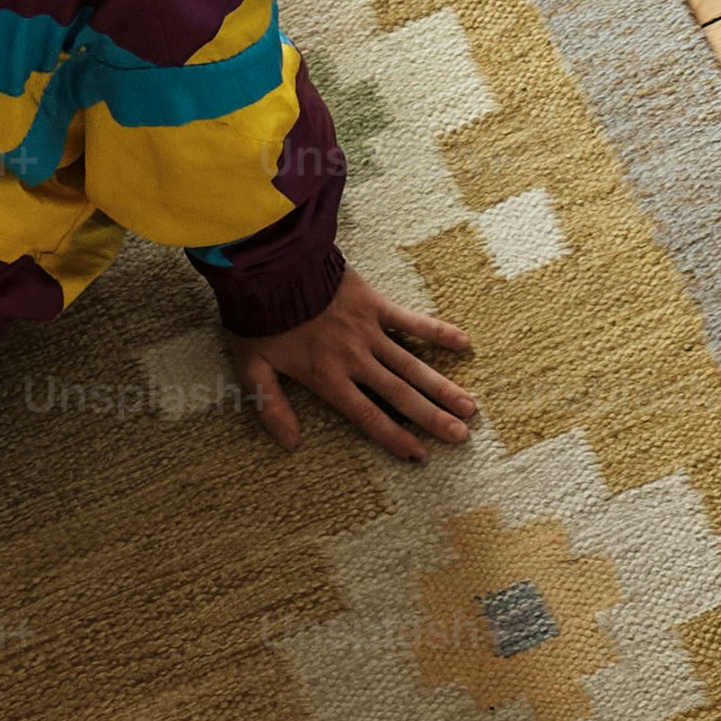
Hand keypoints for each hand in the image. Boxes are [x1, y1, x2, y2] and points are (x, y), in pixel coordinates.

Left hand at [230, 272, 480, 459]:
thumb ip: (270, 405)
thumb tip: (289, 444)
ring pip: (412, 365)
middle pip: (400, 395)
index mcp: (327, 377)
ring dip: (442, 386)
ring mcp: (368, 331)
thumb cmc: (259, 316)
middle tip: (461, 436)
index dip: (394, 438)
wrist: (270, 266)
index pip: (367, 416)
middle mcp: (355, 359)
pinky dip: (437, 331)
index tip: (420, 455)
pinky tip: (464, 343)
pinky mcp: (374, 304)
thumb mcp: (251, 366)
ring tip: (469, 405)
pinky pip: (411, 320)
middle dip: (431, 418)